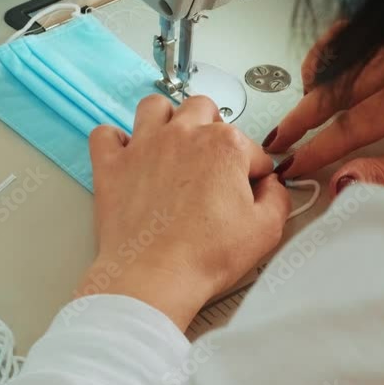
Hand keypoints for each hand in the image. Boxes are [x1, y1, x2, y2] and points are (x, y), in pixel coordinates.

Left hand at [77, 95, 290, 329]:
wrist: (156, 277)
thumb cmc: (205, 255)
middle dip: (213, 128)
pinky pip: (105, 134)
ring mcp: (143, 146)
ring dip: (166, 119)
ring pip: (154, 107)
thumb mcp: (266, 230)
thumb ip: (278, 197)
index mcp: (224, 145)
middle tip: (213, 160)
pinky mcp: (112, 166)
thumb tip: (272, 186)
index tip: (249, 191)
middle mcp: (183, 134)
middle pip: (203, 110)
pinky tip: (127, 156)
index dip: (254, 172)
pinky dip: (115, 141)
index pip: (251, 149)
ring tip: (172, 144)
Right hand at [265, 29, 383, 193]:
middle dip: (304, 118)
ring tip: (297, 113)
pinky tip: (321, 73)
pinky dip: (334, 52)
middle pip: (340, 88)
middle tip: (281, 142)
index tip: (297, 165)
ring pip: (345, 58)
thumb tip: (345, 181)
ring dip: (316, 86)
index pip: (354, 125)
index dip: (319, 148)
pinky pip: (360, 36)